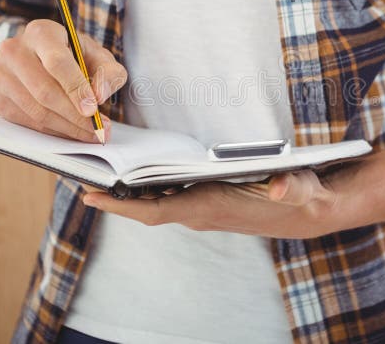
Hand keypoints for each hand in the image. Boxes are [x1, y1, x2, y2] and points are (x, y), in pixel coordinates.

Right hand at [0, 19, 126, 141]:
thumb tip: (100, 96)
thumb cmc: (74, 56)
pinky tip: (73, 131)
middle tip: (99, 128)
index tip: (93, 109)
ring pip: (36, 110)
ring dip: (67, 127)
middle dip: (75, 115)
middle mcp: (14, 50)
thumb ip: (108, 72)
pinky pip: (28, 122)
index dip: (75, 88)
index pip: (56, 61)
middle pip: (44, 90)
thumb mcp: (98, 56)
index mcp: (41, 32)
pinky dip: (54, 131)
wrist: (39, 58)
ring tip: (92, 133)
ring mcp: (1, 75)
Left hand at [82, 170, 342, 238]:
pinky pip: (166, 198)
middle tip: (77, 176)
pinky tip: (134, 174)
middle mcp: (199, 211)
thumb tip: (278, 187)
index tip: (90, 196)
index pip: (156, 210)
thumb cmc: (297, 196)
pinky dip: (145, 189)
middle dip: (111, 197)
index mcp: (210, 207)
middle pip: (145, 207)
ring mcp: (200, 208)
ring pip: (153, 203)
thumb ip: (288, 187)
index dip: (122, 205)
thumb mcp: (297, 188)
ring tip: (95, 172)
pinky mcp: (205, 203)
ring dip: (125, 193)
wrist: (308, 212)